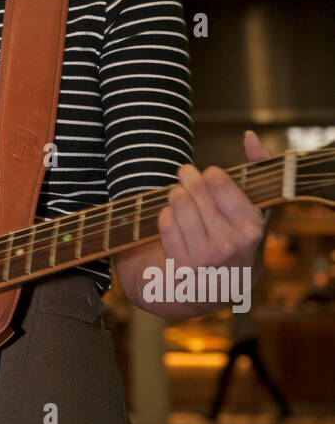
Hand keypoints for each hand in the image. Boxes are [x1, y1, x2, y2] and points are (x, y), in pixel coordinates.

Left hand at [159, 129, 272, 272]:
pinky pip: (164, 223)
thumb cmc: (239, 237)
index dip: (210, 174)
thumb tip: (249, 136)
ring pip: (177, 203)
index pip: (219, 182)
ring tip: (179, 194)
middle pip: (195, 190)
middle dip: (188, 177)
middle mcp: (229, 244)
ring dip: (175, 194)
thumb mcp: (256, 208)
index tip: (209, 175)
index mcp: (251, 229)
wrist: (220, 287)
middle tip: (186, 174)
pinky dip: (165, 214)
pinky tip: (173, 216)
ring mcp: (204, 257)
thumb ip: (258, 169)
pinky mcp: (181, 265)